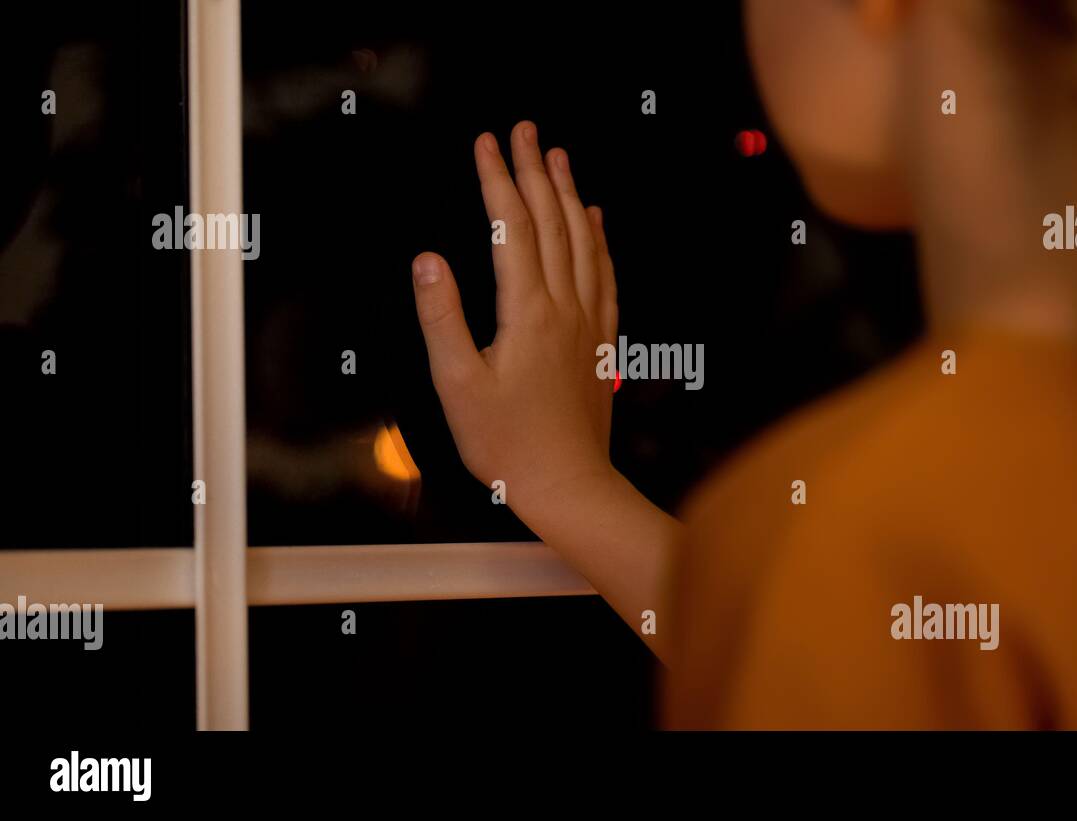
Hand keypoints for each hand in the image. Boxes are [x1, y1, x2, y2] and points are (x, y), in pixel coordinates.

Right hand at [411, 121, 618, 512]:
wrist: (568, 485)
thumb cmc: (508, 444)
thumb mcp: (458, 384)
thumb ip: (442, 318)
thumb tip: (428, 261)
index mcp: (527, 312)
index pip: (511, 227)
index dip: (496, 179)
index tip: (486, 141)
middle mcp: (564, 307)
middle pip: (552, 222)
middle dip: (534, 170)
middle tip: (524, 129)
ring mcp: (588, 323)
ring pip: (583, 242)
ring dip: (569, 195)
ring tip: (559, 158)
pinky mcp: (599, 343)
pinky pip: (605, 276)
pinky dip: (599, 241)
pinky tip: (596, 223)